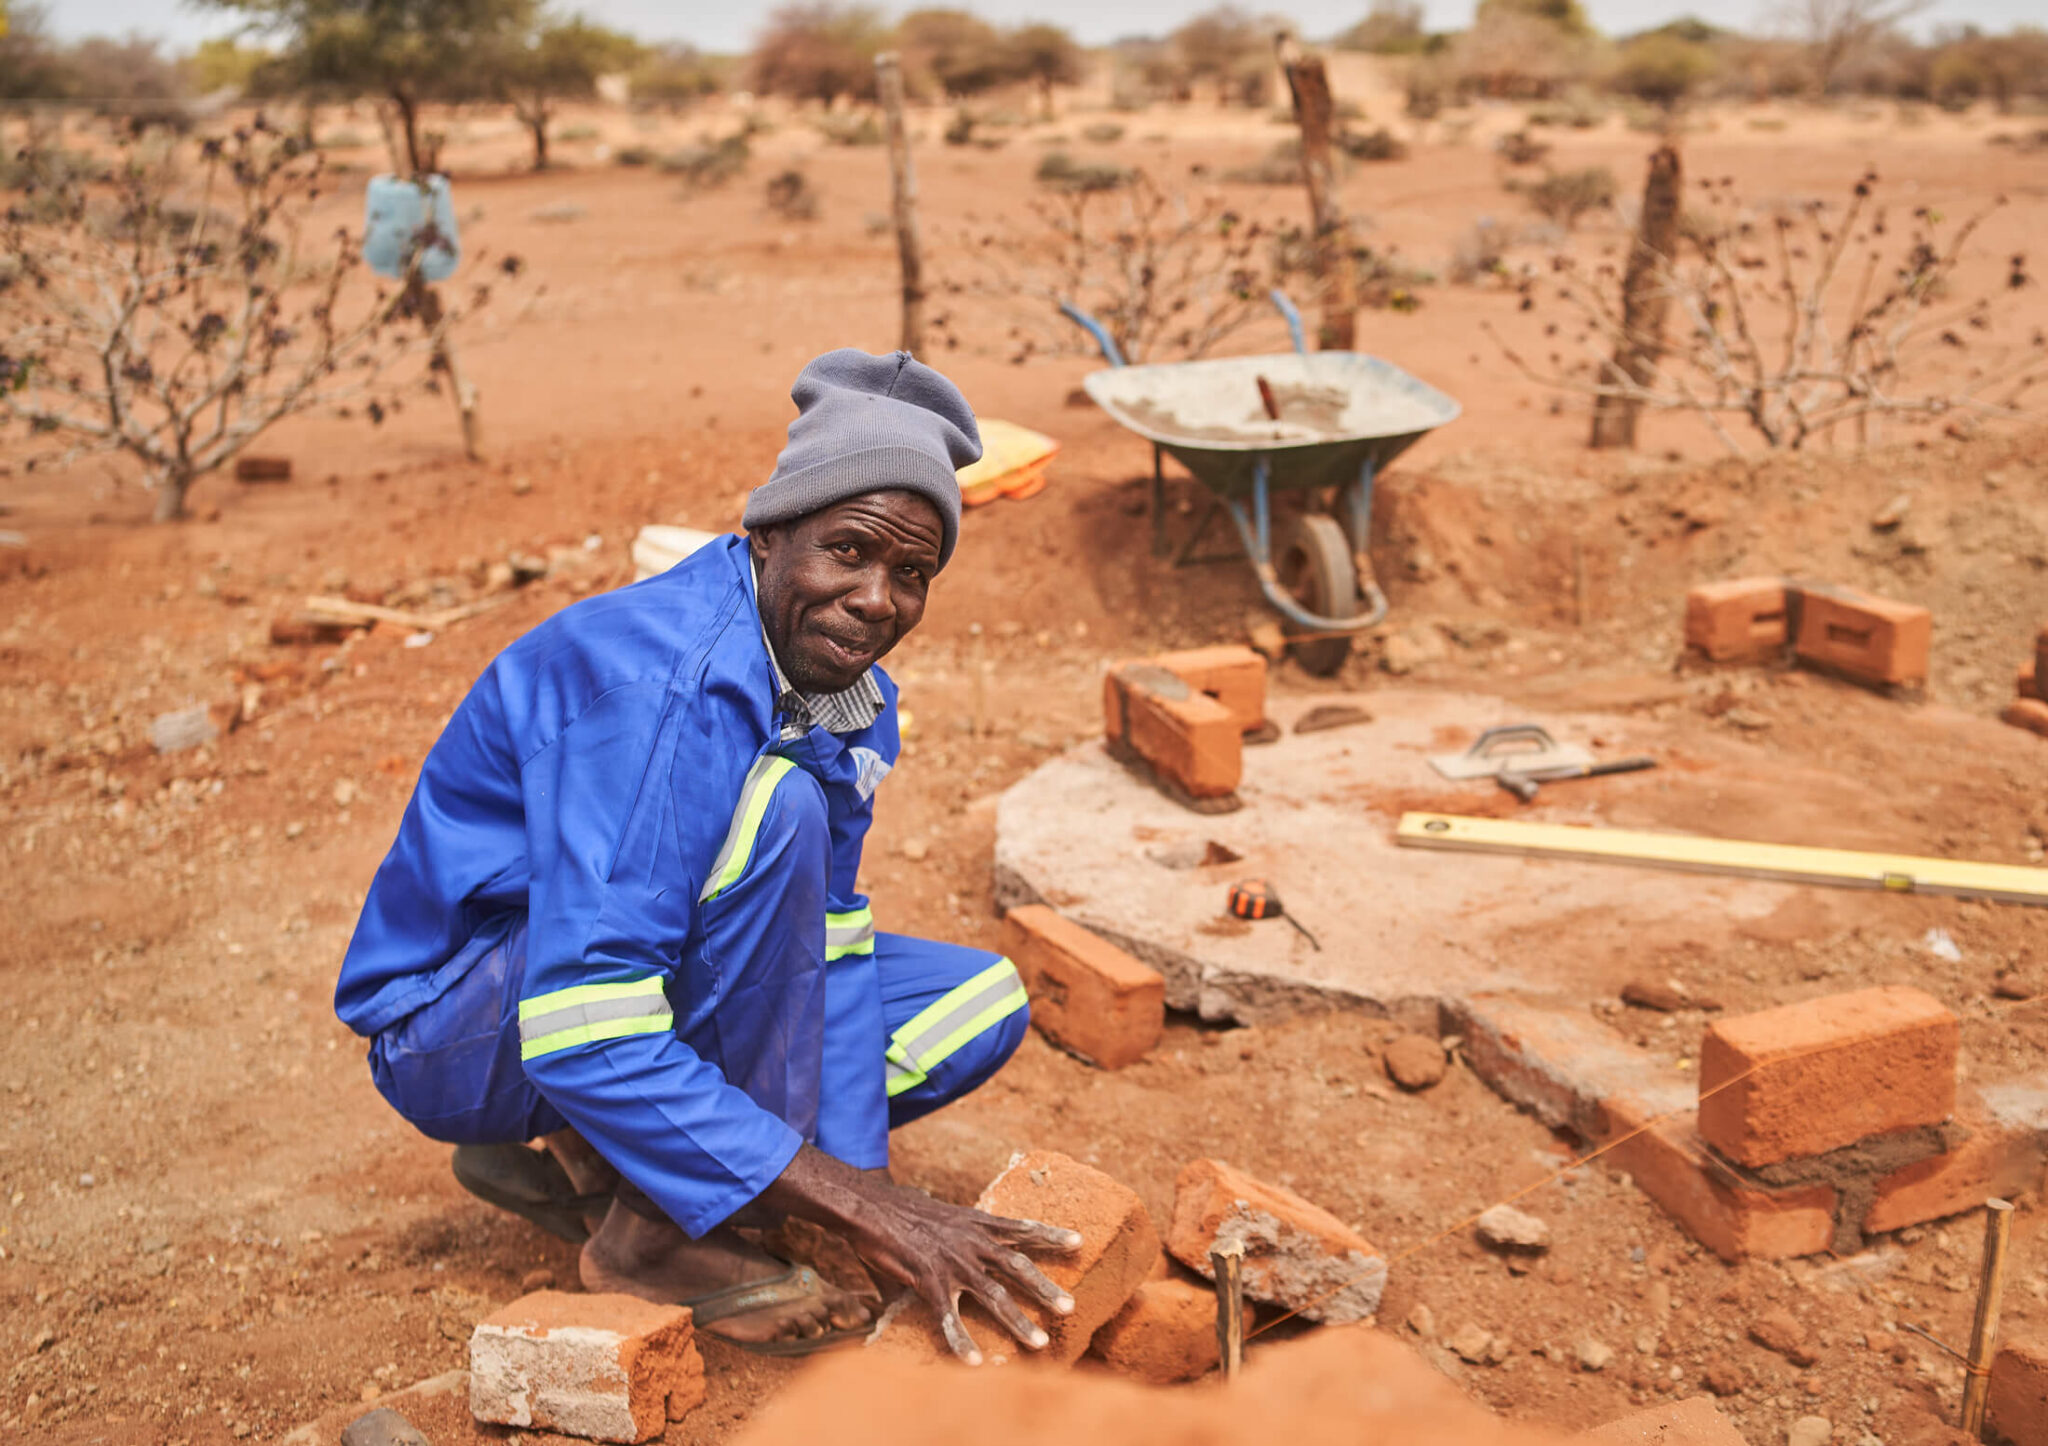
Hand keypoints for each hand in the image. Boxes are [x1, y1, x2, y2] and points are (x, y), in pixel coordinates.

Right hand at [759, 1144, 1081, 1363]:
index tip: (1080, 1241)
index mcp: (976, 1223)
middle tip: (1070, 1307)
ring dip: (1018, 1320)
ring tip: (1040, 1343)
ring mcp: (952, 1263)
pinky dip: (962, 1341)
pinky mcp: (929, 1281)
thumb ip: (953, 1242)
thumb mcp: (938, 1219)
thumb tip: (958, 1258)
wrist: (870, 1207)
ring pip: (994, 1295)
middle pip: (1018, 1266)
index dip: (1051, 1235)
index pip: (1022, 1228)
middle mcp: (971, 1242)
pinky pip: (950, 1318)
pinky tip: (975, 1362)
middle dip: (1045, 1288)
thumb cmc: (901, 1211)